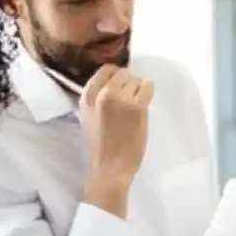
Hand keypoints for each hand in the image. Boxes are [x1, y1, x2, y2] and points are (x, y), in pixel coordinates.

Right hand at [80, 64, 154, 184]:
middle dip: (128, 83)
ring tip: (135, 106)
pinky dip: (148, 92)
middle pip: (122, 73)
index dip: (116, 76)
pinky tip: (144, 105)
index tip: (121, 86)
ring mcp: (120, 99)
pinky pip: (148, 86)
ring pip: (135, 79)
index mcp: (87, 96)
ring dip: (138, 89)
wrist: (111, 166)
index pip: (105, 69)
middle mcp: (102, 93)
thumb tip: (116, 81)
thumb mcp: (89, 115)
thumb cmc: (102, 145)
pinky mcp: (137, 106)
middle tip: (129, 100)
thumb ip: (98, 97)